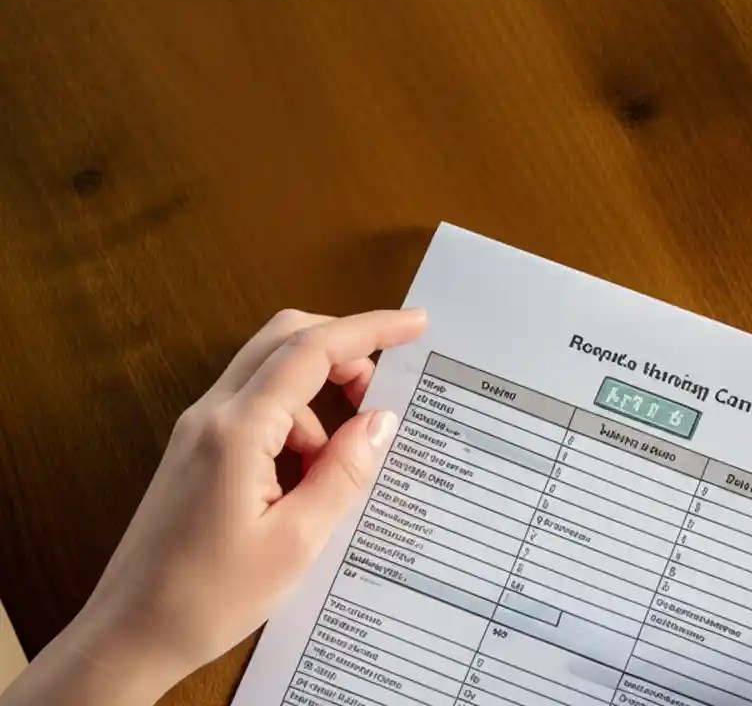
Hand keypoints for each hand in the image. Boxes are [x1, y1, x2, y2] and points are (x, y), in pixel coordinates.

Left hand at [0, 308, 426, 705]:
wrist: (129, 635)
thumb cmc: (207, 598)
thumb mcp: (297, 541)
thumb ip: (345, 473)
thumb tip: (382, 421)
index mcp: (236, 430)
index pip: (311, 350)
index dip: (369, 329)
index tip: (414, 325)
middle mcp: (211, 416)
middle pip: (284, 341)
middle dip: (343, 350)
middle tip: (384, 389)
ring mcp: (199, 431)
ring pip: (271, 378)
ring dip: (319, 403)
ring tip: (338, 472)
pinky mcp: (197, 452)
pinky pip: (257, 414)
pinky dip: (295, 429)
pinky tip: (305, 485)